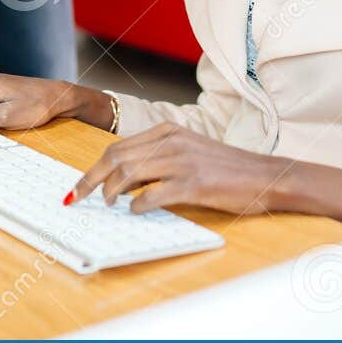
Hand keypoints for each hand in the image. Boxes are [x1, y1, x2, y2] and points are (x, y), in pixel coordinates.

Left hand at [67, 122, 290, 214]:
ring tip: (108, 206)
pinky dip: (138, 206)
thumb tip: (122, 183)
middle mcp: (172, 141)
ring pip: (128, 173)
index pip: (117, 147)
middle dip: (90, 180)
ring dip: (111, 192)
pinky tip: (136, 211)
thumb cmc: (226, 169)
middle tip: (77, 198)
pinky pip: (153, 195)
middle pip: (115, 157)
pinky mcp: (194, 183)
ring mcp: (182, 161)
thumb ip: (157, 161)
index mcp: (168, 131)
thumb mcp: (188, 152)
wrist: (264, 176)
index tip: (78, 187)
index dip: (92, 168)